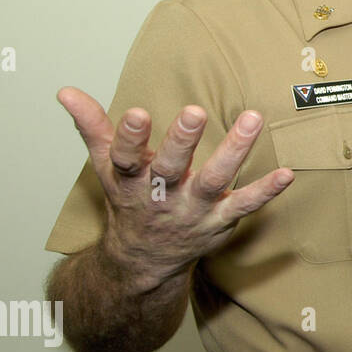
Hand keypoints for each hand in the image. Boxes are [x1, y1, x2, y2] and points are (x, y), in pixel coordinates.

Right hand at [56, 87, 293, 277]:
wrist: (145, 259)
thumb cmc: (130, 200)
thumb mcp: (107, 166)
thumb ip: (92, 127)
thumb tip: (66, 91)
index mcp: (130, 181)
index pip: (126, 158)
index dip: (130, 138)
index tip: (137, 113)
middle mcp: (161, 197)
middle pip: (169, 169)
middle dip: (181, 142)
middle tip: (195, 111)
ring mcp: (192, 211)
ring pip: (213, 181)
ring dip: (233, 151)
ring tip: (252, 119)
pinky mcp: (220, 221)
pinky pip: (244, 206)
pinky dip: (266, 191)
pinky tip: (286, 173)